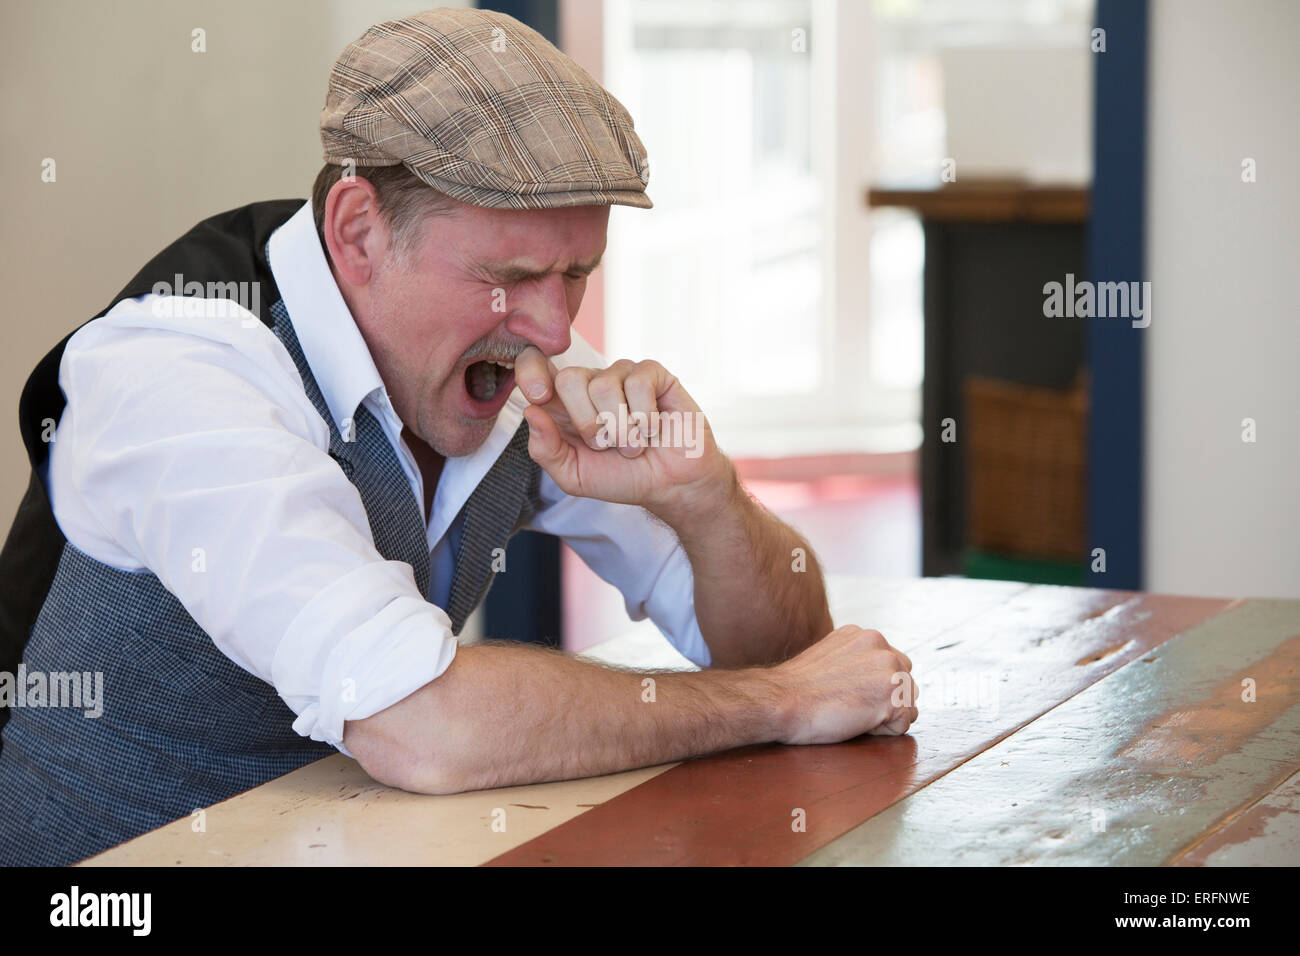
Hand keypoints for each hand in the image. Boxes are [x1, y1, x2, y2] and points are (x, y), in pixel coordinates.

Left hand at [515, 346, 730, 520]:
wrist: (669, 485)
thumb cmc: (622, 477)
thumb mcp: (573, 476)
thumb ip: (545, 450)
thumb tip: (531, 412)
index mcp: (564, 404)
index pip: (535, 364)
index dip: (530, 372)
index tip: (538, 397)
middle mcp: (590, 383)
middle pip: (568, 379)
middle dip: (587, 423)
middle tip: (606, 445)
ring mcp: (622, 374)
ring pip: (603, 385)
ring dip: (621, 428)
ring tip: (634, 444)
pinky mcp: (653, 374)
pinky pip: (638, 383)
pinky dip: (645, 417)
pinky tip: (653, 429)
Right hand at [773, 625, 918, 743]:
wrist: (781, 700)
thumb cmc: (797, 690)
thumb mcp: (829, 659)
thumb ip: (855, 661)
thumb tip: (870, 678)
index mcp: (864, 635)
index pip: (890, 667)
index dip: (872, 689)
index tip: (846, 694)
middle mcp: (880, 644)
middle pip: (905, 683)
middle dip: (886, 701)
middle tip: (849, 705)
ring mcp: (889, 666)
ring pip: (908, 704)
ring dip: (885, 716)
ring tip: (851, 713)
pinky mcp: (893, 693)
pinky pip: (903, 725)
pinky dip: (883, 732)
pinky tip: (855, 722)